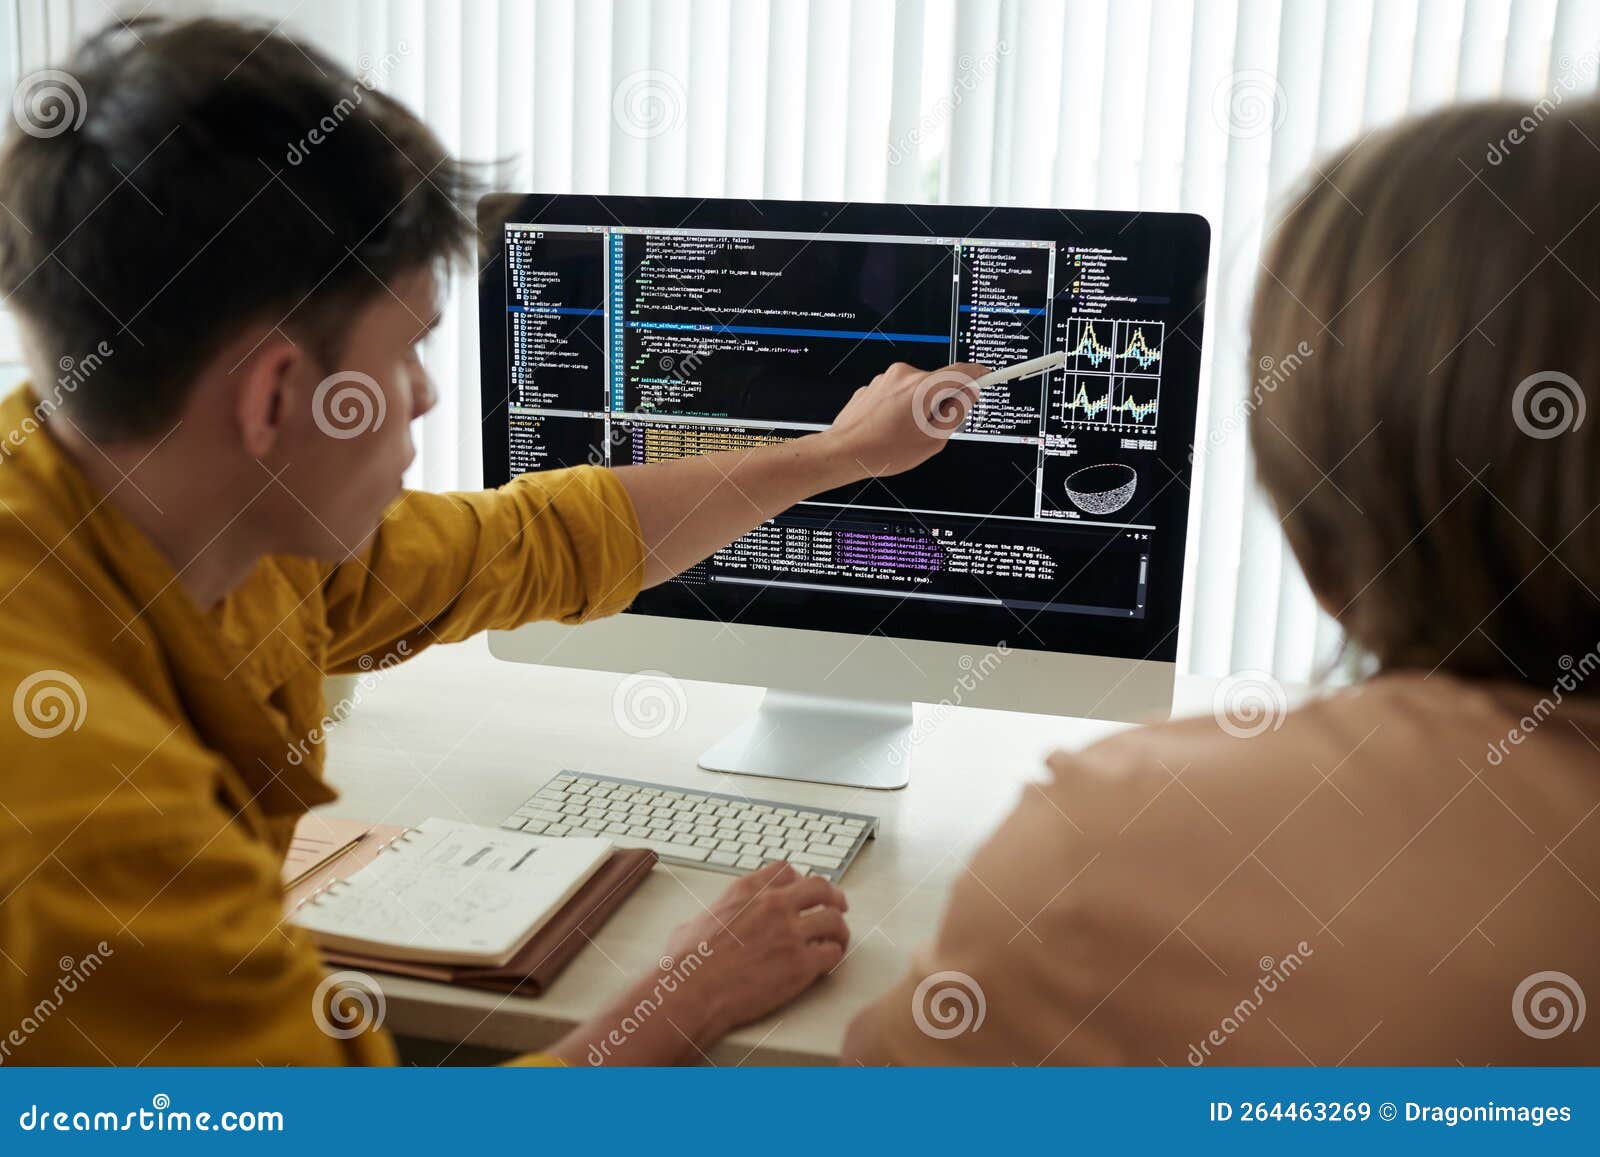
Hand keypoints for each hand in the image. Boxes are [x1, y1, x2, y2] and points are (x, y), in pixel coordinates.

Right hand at [661, 862, 849, 1039]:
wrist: (692, 992)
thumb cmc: (687, 965)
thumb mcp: (691, 925)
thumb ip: (707, 919)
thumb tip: (695, 928)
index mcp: (747, 890)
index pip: (786, 870)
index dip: (799, 880)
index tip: (804, 890)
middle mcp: (773, 904)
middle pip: (820, 887)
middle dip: (832, 896)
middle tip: (837, 906)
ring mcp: (789, 932)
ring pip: (834, 919)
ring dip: (838, 929)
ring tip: (837, 939)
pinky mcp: (800, 963)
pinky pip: (832, 952)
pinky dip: (834, 956)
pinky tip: (828, 962)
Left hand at [820, 361, 989, 476]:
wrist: (843, 452)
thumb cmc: (885, 451)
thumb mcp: (933, 440)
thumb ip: (956, 413)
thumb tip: (967, 395)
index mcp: (923, 387)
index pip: (961, 371)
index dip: (978, 374)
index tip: (986, 376)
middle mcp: (904, 375)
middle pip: (938, 382)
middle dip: (942, 402)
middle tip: (934, 429)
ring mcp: (886, 379)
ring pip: (917, 389)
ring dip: (919, 406)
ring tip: (905, 434)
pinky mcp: (873, 386)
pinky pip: (898, 394)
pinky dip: (901, 408)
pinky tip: (890, 429)